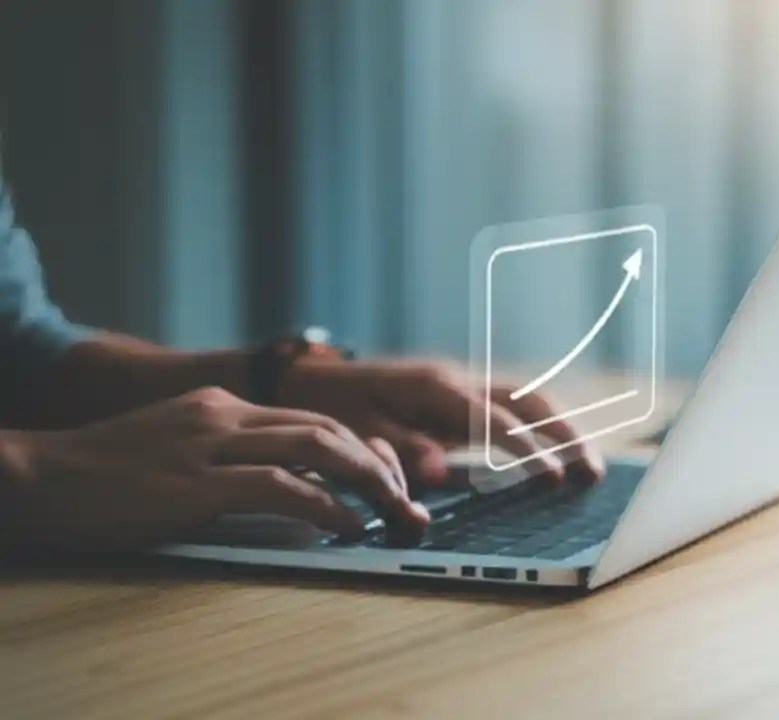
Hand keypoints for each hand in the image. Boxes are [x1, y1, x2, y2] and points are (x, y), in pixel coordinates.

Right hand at [0, 387, 430, 551]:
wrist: (38, 478)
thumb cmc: (105, 475)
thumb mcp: (176, 450)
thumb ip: (230, 458)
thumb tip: (293, 489)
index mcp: (223, 406)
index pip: (315, 419)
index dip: (363, 450)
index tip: (389, 482)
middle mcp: (224, 415)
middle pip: (329, 429)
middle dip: (381, 466)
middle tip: (411, 502)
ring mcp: (210, 445)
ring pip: (318, 449)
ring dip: (369, 483)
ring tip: (397, 515)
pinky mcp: (195, 484)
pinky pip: (281, 487)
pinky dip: (325, 506)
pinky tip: (348, 526)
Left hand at [280, 359, 605, 485]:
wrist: (311, 379)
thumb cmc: (335, 408)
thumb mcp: (359, 432)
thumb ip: (402, 449)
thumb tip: (444, 471)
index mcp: (434, 388)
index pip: (494, 420)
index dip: (528, 450)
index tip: (554, 477)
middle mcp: (456, 380)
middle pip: (526, 401)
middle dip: (564, 433)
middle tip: (593, 470)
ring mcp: (461, 386)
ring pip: (525, 401)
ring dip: (559, 428)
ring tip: (588, 465)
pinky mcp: (459, 399)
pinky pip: (509, 410)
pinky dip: (539, 428)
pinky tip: (556, 453)